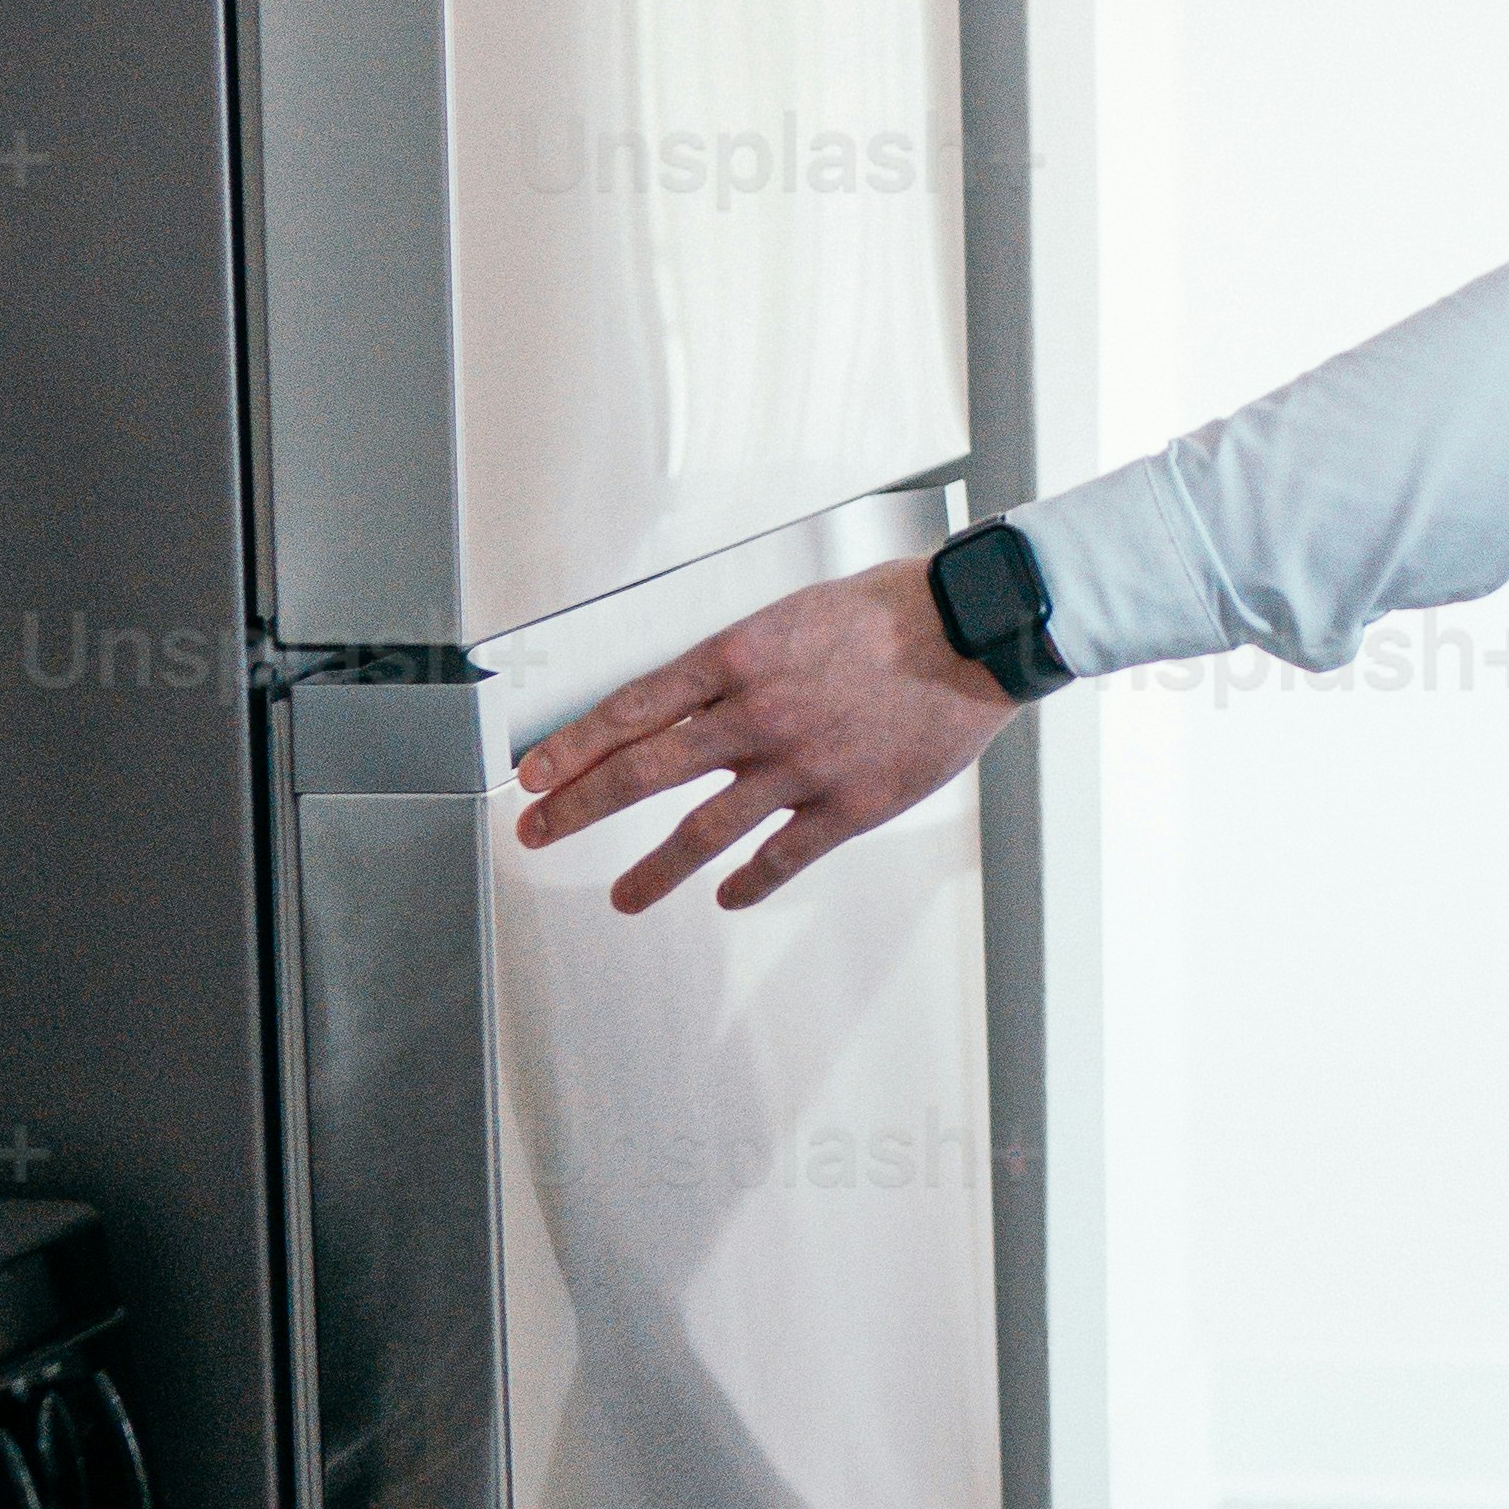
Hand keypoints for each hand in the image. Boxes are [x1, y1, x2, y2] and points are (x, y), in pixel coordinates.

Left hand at [509, 553, 1018, 915]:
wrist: (974, 632)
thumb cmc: (895, 610)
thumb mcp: (795, 615)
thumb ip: (741, 663)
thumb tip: (692, 700)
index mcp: (738, 657)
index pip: (631, 709)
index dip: (573, 746)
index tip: (534, 773)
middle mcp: (756, 714)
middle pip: (643, 770)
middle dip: (579, 805)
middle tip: (539, 831)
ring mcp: (801, 766)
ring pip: (703, 830)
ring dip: (654, 871)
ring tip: (623, 897)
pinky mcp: (849, 806)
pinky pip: (781, 857)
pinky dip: (747, 883)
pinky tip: (728, 896)